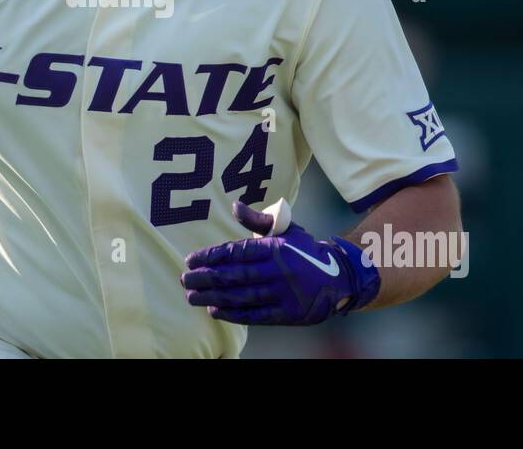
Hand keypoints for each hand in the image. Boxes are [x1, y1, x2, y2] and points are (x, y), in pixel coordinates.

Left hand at [180, 200, 378, 325]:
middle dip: (205, 278)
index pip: (236, 252)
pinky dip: (234, 314)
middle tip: (184, 280)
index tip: (190, 260)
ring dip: (213, 297)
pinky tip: (215, 311)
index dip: (211, 256)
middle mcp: (277, 271)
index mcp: (274, 248)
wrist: (338, 277)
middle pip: (234, 275)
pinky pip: (255, 315)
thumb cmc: (304, 250)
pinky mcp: (287, 314)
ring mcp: (282, 294)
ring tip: (192, 296)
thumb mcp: (285, 229)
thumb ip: (258, 220)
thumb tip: (235, 205)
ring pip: (241, 296)